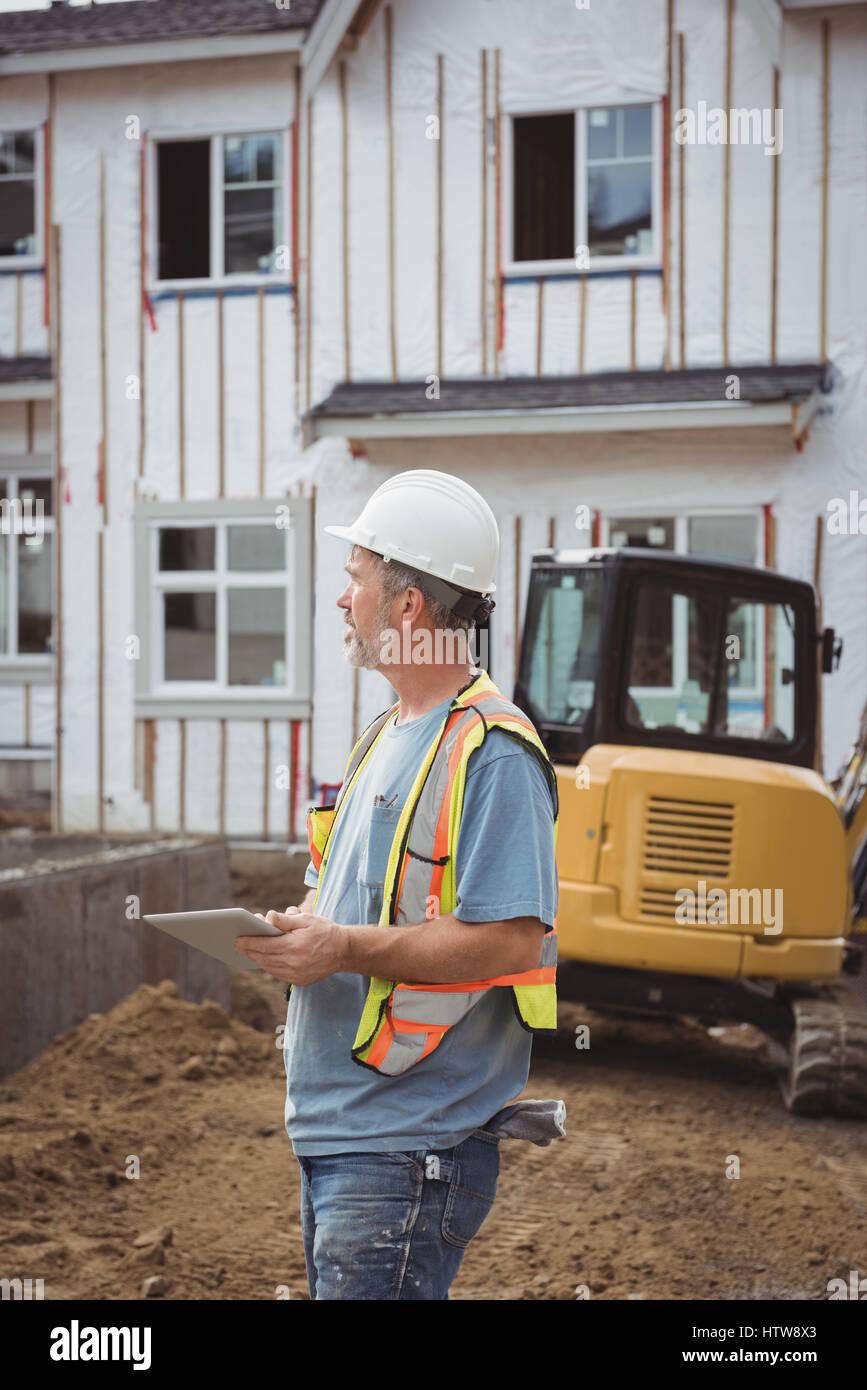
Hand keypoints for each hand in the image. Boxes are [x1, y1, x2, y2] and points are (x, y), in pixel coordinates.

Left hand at [234, 908, 350, 984]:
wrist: (345, 951)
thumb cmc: (325, 931)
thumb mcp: (307, 920)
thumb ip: (286, 920)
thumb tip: (269, 917)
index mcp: (293, 946)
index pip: (264, 945)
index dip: (248, 942)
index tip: (237, 939)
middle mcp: (293, 963)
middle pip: (264, 958)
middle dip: (249, 951)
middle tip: (237, 945)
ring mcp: (296, 975)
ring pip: (269, 968)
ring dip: (258, 959)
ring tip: (249, 951)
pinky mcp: (300, 981)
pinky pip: (279, 974)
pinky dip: (270, 966)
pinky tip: (265, 959)